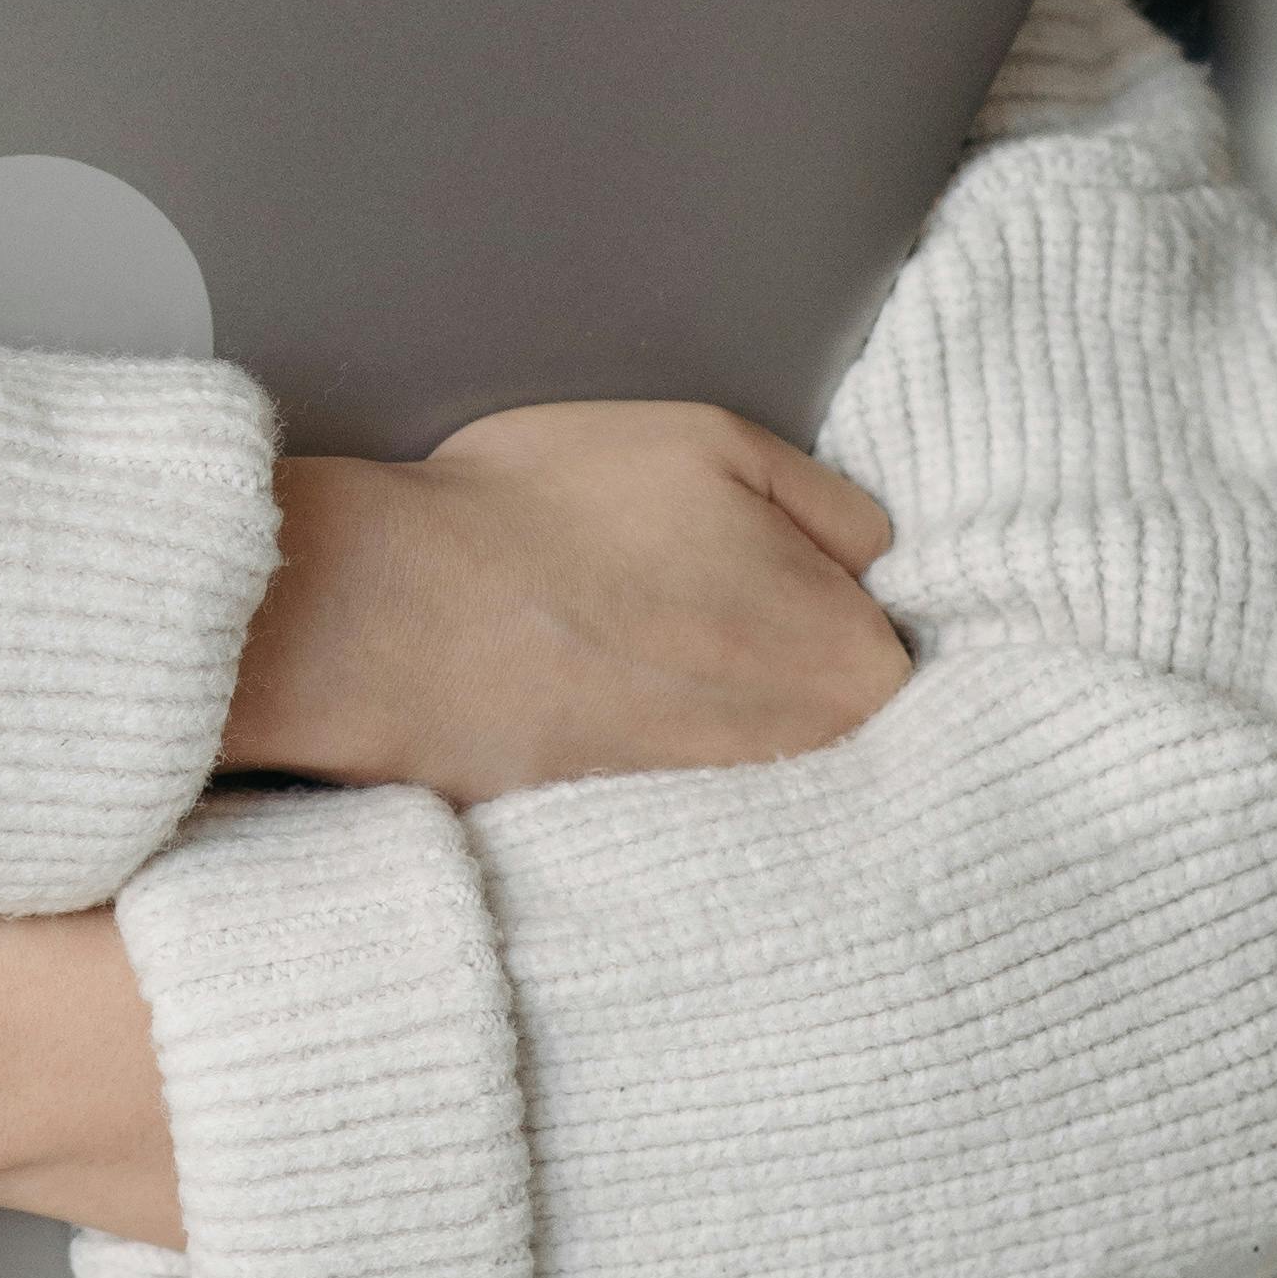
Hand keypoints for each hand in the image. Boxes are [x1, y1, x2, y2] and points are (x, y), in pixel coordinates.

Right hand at [224, 404, 905, 799]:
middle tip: (675, 583)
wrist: (399, 617)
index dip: (811, 572)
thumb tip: (872, 560)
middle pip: (820, 689)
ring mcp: (723, 811)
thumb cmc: (556, 513)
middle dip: (769, 639)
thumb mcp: (720, 443)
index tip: (744, 550)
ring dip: (702, 683)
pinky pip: (676, 770)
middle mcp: (810, 767)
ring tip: (622, 625)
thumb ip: (833, 508)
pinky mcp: (641, 834)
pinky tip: (587, 678)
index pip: (877, 620)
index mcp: (856, 668)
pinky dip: (642, 725)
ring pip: (744, 730)